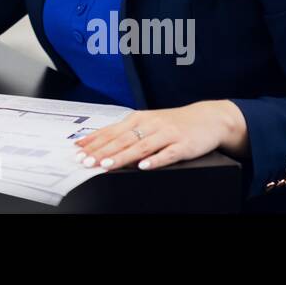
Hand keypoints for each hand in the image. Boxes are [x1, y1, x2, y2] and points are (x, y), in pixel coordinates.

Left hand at [72, 100, 246, 170]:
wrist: (207, 118)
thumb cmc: (173, 123)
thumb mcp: (148, 123)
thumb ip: (127, 134)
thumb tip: (100, 144)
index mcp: (139, 119)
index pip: (111, 131)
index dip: (93, 141)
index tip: (77, 150)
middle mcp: (151, 124)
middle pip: (122, 139)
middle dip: (102, 151)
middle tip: (86, 161)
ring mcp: (167, 134)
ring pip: (141, 146)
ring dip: (123, 156)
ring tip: (107, 164)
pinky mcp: (183, 145)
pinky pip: (168, 154)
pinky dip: (155, 160)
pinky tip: (144, 166)